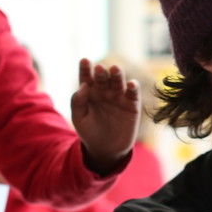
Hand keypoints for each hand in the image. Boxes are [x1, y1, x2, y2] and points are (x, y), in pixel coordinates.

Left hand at [71, 59, 140, 173]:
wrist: (106, 150)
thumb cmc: (89, 132)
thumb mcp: (79, 119)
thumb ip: (77, 102)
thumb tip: (83, 85)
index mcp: (90, 92)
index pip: (87, 77)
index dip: (85, 69)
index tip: (84, 61)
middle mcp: (104, 91)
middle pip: (103, 77)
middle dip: (102, 72)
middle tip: (100, 68)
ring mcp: (118, 96)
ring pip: (118, 81)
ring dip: (118, 74)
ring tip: (115, 69)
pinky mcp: (132, 104)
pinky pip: (133, 94)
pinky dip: (133, 87)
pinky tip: (131, 84)